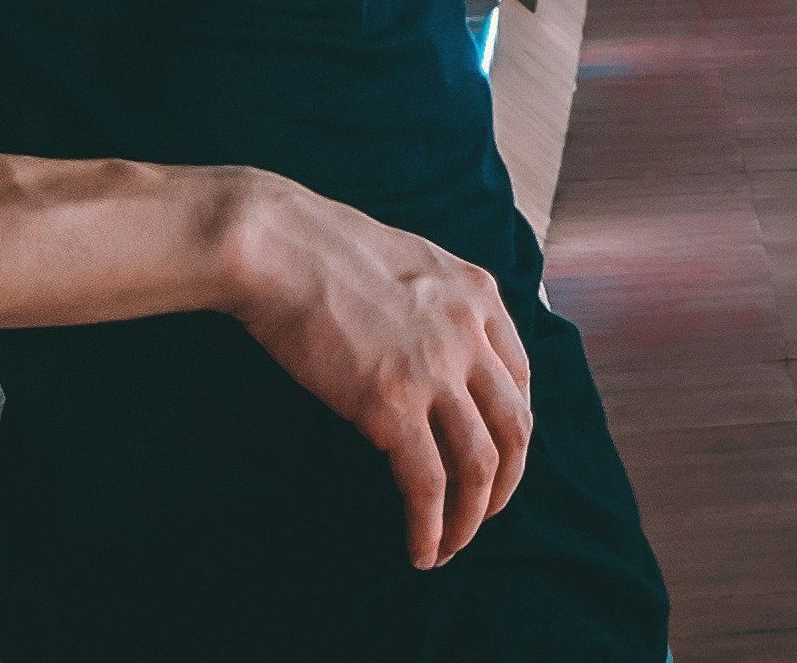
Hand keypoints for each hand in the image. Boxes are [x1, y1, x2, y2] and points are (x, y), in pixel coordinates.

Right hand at [214, 172, 536, 568]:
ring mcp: (435, 369)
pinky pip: (428, 484)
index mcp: (478, 293)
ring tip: (454, 546)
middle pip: (515, 424)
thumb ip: (438, 301)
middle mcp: (470, 332)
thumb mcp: (409, 261)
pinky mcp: (392, 404)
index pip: (520, 375)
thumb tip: (433, 341)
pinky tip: (423, 551)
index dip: (513, 425)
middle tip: (486, 512)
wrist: (276, 245)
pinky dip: (431, 526)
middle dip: (507, 481)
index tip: (497, 455)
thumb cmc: (322, 248)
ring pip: (481, 463)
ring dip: (473, 516)